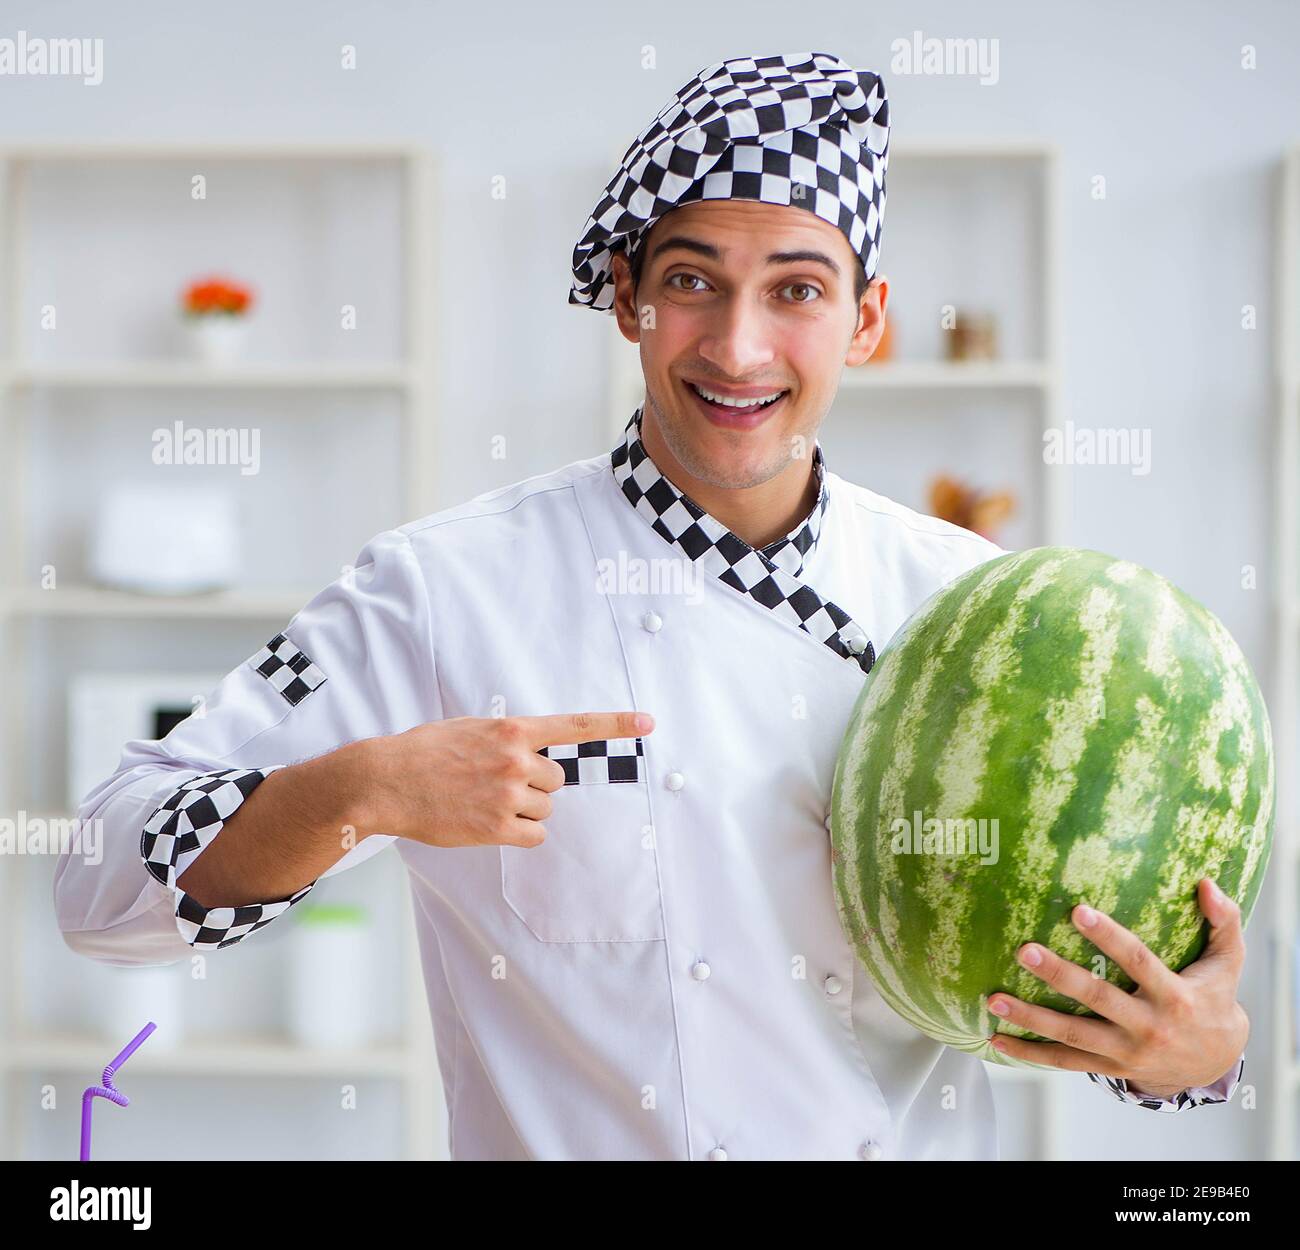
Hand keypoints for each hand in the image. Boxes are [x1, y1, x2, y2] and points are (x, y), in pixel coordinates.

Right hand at [367, 711, 653, 848]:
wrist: (385, 781)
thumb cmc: (423, 752)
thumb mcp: (469, 728)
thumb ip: (505, 737)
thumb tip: (529, 751)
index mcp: (511, 730)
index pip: (574, 725)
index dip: (616, 723)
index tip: (648, 721)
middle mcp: (516, 760)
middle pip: (557, 781)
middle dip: (535, 786)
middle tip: (497, 784)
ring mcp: (508, 794)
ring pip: (545, 810)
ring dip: (524, 810)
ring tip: (484, 802)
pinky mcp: (497, 827)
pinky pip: (534, 835)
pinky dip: (520, 833)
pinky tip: (490, 824)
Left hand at [986, 878, 1247, 1096]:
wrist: (1216, 1060)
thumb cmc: (1213, 996)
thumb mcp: (1228, 961)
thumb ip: (1223, 920)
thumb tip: (1206, 882)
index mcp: (1174, 995)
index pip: (1138, 961)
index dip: (1109, 937)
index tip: (1078, 910)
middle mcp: (1148, 1026)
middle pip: (1098, 999)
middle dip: (1059, 976)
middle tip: (1023, 950)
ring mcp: (1127, 1052)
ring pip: (1073, 1035)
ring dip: (1031, 1018)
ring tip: (993, 999)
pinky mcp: (1111, 1068)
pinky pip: (1065, 1062)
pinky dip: (1031, 1054)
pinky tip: (996, 1039)